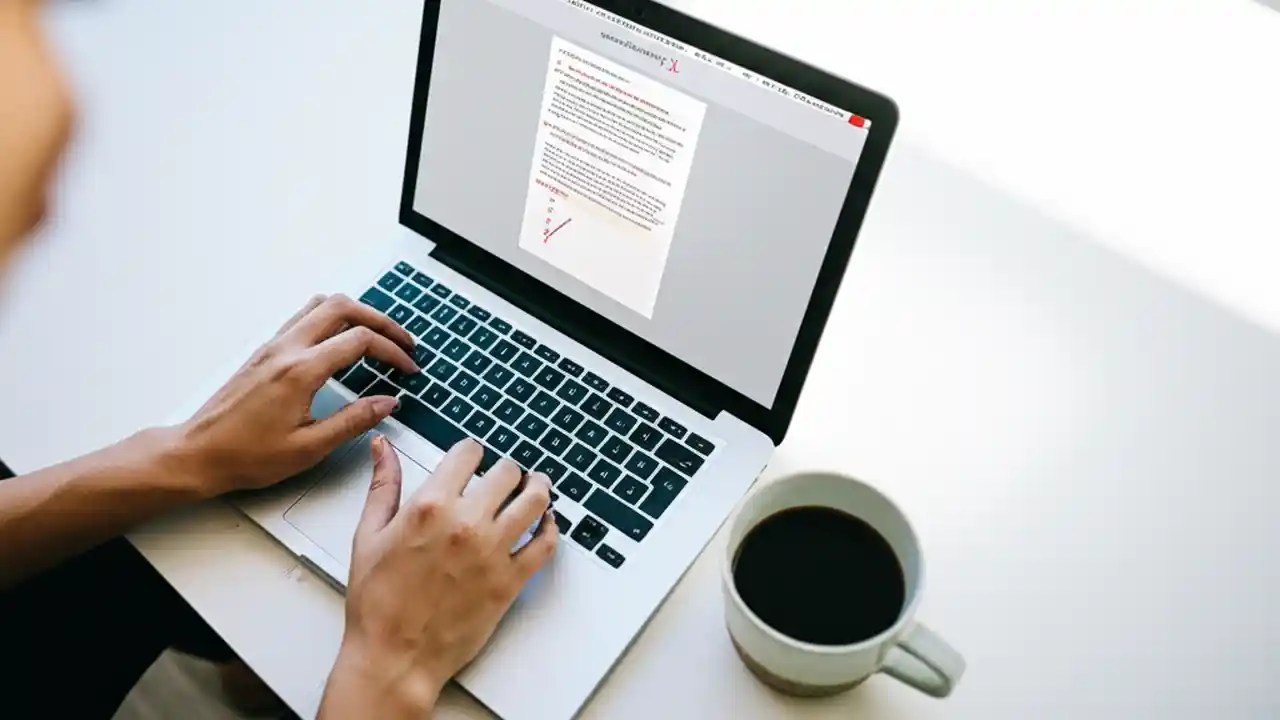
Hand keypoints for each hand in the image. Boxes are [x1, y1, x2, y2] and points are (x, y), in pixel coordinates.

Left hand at [177, 294, 418, 496]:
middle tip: (401, 342)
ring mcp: (273, 347)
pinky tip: (341, 342)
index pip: (359, 341)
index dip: (392, 351)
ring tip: (377, 336)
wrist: (198, 454)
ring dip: (356, 313)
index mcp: (300, 371)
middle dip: (381, 320)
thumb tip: (386, 402)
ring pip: (321, 305)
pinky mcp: (265, 352)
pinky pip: (303, 318)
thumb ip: (354, 421)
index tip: (407, 367)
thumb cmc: (245, 455)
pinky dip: (331, 320)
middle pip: (343, 307)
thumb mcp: (309, 448)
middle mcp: (285, 349)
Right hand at [319, 438, 557, 717]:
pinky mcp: (510, 581)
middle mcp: (466, 523)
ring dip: (538, 489)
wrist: (394, 657)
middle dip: (506, 470)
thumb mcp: (368, 536)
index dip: (472, 451)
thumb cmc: (377, 603)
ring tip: (536, 488)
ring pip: (535, 501)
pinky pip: (545, 545)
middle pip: (507, 472)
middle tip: (506, 476)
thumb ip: (382, 486)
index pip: (468, 453)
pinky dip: (551, 529)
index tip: (473, 457)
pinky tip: (545, 524)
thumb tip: (383, 447)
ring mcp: (493, 552)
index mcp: (430, 506)